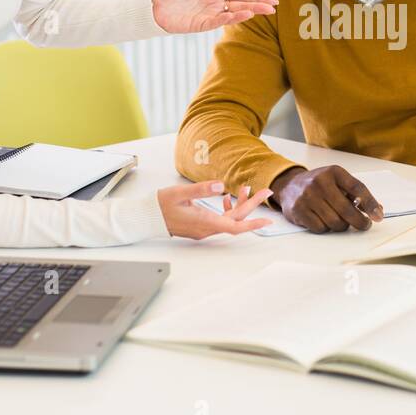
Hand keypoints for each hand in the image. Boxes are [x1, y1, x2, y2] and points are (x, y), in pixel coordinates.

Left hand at [151, 0, 277, 32]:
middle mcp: (215, 4)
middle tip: (275, 7)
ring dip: (248, 12)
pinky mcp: (201, 24)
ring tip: (263, 11)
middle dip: (258, 6)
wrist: (152, 4)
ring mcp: (209, 15)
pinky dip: (231, 18)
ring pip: (233, 14)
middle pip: (241, 5)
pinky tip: (242, 14)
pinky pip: (218, 21)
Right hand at [157, 180, 272, 238]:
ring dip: (239, 205)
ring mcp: (204, 228)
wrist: (147, 217)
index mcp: (204, 222)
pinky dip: (227, 208)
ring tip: (247, 188)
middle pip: (236, 219)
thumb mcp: (180, 193)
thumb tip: (220, 186)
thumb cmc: (161, 205)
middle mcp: (207, 228)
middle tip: (266, 191)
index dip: (253, 224)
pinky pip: (220, 219)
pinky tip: (227, 197)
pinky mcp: (200, 226)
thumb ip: (201, 189)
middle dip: (252, 204)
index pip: (235, 226)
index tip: (268, 220)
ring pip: (228, 219)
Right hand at [271, 165, 383, 232]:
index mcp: (334, 172)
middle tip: (364, 225)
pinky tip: (324, 220)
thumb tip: (377, 211)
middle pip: (347, 210)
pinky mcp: (298, 210)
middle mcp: (320, 182)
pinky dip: (326, 228)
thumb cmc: (320, 185)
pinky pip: (320, 228)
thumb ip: (356, 195)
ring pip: (335, 222)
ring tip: (340, 221)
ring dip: (341, 226)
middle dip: (359, 221)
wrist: (289, 185)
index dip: (370, 204)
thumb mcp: (338, 182)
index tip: (378, 216)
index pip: (357, 188)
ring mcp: (307, 196)